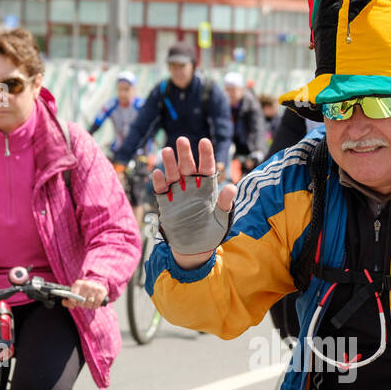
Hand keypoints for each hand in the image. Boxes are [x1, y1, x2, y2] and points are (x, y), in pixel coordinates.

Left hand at [68, 277, 107, 309]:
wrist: (97, 284)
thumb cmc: (84, 291)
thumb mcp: (76, 292)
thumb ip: (68, 299)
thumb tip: (63, 302)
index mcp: (78, 283)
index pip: (73, 294)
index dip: (72, 301)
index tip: (74, 303)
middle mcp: (86, 284)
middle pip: (81, 300)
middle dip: (81, 304)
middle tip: (82, 303)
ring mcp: (94, 287)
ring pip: (89, 303)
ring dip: (88, 305)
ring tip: (88, 302)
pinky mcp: (101, 292)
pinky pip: (96, 304)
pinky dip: (95, 306)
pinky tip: (94, 303)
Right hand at [152, 137, 235, 263]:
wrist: (195, 249)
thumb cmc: (212, 232)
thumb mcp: (222, 219)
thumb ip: (226, 204)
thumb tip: (232, 187)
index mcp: (207, 188)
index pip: (207, 168)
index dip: (205, 155)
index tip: (204, 142)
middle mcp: (192, 188)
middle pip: (188, 167)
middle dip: (185, 154)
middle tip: (182, 140)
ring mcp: (178, 195)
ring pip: (173, 175)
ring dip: (170, 164)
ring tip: (167, 151)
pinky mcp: (166, 205)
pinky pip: (161, 191)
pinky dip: (159, 182)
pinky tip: (158, 173)